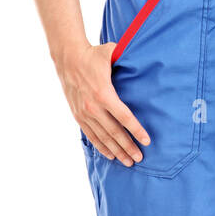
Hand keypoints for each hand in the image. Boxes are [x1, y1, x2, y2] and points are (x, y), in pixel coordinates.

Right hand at [56, 41, 150, 164]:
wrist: (68, 58)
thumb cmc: (94, 55)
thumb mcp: (112, 53)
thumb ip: (128, 58)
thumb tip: (147, 56)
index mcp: (104, 93)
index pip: (124, 117)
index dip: (136, 130)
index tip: (147, 141)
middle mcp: (93, 107)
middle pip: (114, 132)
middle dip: (128, 147)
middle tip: (140, 158)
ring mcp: (84, 113)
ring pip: (103, 137)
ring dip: (116, 150)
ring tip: (128, 161)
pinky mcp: (78, 115)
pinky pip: (91, 135)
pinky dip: (101, 146)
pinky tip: (110, 154)